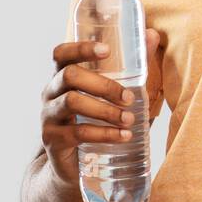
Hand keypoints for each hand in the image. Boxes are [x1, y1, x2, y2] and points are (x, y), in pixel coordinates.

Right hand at [39, 28, 165, 187]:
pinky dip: (104, 133)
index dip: (81, 48)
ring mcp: (48, 116)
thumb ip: (134, 67)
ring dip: (106, 110)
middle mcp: (51, 93)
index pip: (62, 53)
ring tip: (129, 120)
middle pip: (69, 75)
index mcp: (63, 77)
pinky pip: (77, 132)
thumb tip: (152, 34)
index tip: (107, 50)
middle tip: (129, 98)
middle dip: (104, 85)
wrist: (74, 166)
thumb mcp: (116, 94)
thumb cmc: (98, 121)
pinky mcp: (52, 140)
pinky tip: (124, 137)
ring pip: (72, 102)